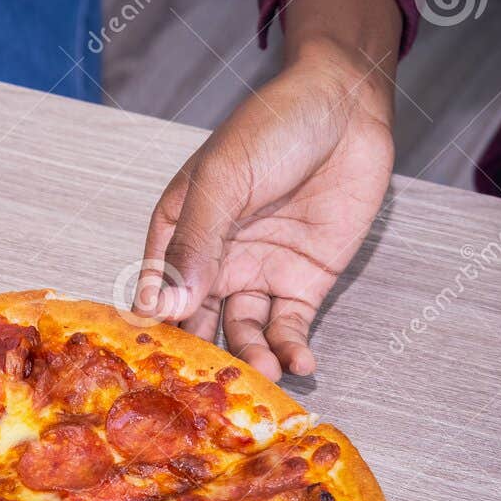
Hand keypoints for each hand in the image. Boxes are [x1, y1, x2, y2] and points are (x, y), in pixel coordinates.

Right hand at [134, 0, 398, 380]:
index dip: (154, 330)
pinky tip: (299, 366)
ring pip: (244, 332)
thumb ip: (196, 243)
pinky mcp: (302, 282)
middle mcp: (213, 260)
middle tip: (210, 395)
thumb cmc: (273, 126)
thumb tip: (165, 306)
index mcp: (178, 231)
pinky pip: (289, 326)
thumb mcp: (224, 179)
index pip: (156, 291)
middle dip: (203, 359)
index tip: (154, 369)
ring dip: (252, 358)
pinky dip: (293, 349)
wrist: (346, 105)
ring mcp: (258, 272)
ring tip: (265, 379)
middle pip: (197, 322)